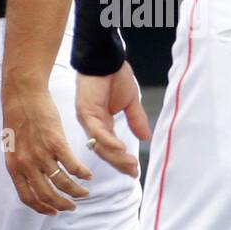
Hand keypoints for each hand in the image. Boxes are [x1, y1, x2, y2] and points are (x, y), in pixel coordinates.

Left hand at [2, 79, 91, 214]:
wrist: (23, 93)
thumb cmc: (18, 116)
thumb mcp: (13, 144)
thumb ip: (21, 162)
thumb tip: (32, 178)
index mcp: (14, 165)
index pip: (27, 197)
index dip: (42, 208)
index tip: (53, 211)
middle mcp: (26, 163)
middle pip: (47, 195)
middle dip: (62, 205)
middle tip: (72, 206)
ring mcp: (41, 153)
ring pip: (63, 183)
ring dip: (76, 191)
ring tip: (84, 191)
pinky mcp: (56, 142)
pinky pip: (73, 166)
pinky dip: (82, 174)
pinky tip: (88, 175)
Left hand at [75, 61, 150, 176]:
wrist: (108, 58)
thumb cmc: (116, 76)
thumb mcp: (131, 102)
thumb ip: (136, 120)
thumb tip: (146, 138)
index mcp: (103, 122)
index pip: (111, 148)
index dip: (122, 160)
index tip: (135, 171)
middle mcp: (93, 124)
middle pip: (104, 151)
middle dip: (120, 163)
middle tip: (134, 171)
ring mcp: (87, 118)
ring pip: (99, 144)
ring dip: (115, 155)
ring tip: (130, 163)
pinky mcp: (85, 110)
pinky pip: (96, 131)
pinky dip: (108, 141)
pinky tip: (120, 148)